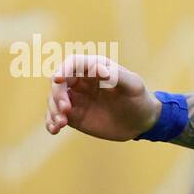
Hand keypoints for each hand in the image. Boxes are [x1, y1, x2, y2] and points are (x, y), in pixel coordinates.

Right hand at [45, 54, 160, 141]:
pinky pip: (56, 116)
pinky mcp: (74, 115)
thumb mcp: (133, 86)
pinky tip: (54, 129)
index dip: (63, 69)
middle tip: (65, 109)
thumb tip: (99, 69)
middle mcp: (81, 81)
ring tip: (61, 123)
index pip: (72, 64)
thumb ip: (117, 76)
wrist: (142, 122)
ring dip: (53, 110)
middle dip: (57, 94)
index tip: (58, 80)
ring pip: (54, 99)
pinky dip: (51, 122)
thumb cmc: (139, 99)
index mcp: (94, 68)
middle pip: (59, 82)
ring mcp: (76, 98)